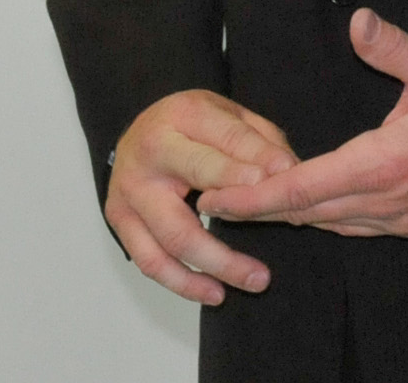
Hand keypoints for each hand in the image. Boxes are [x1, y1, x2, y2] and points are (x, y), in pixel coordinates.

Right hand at [105, 89, 299, 303]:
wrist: (140, 131)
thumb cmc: (191, 125)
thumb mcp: (228, 115)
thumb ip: (259, 141)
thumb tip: (285, 171)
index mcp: (183, 115)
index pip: (226, 139)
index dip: (257, 160)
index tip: (287, 177)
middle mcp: (151, 151)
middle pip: (196, 187)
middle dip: (240, 212)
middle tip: (277, 224)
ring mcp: (130, 188)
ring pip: (173, 236)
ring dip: (217, 264)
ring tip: (254, 279)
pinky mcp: (120, 220)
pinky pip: (150, 261)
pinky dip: (183, 283)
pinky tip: (215, 292)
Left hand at [208, 9, 407, 236]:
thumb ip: (390, 46)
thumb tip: (356, 21)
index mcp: (383, 163)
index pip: (302, 189)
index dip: (254, 199)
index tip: (217, 201)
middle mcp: (385, 201)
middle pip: (307, 215)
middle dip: (261, 211)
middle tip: (218, 204)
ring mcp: (400, 219)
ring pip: (331, 225)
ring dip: (293, 216)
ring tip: (256, 204)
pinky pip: (357, 228)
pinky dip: (327, 218)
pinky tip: (315, 206)